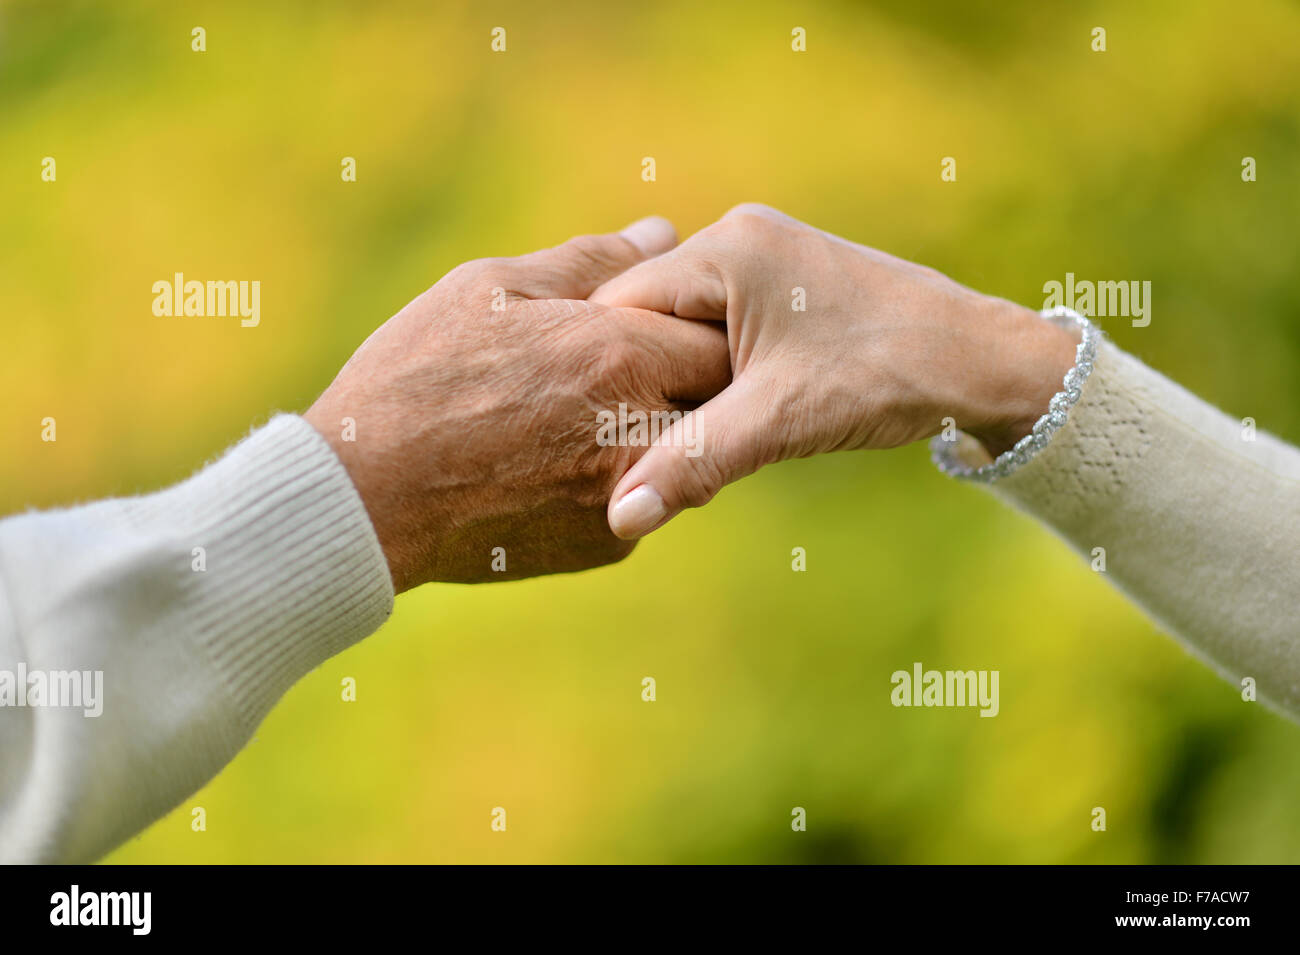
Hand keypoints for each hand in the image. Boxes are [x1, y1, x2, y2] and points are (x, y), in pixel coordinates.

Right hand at [304, 218, 729, 590]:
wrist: (367, 496)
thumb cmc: (416, 376)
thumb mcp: (490, 289)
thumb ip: (590, 260)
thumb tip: (661, 230)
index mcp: (619, 353)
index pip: (718, 332)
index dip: (700, 321)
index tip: (671, 318)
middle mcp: (640, 428)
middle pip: (717, 395)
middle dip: (693, 374)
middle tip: (634, 362)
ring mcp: (629, 492)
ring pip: (685, 448)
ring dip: (659, 424)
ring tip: (588, 408)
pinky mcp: (610, 543)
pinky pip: (644, 495)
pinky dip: (619, 473)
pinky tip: (560, 460)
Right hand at [589, 204, 1077, 538]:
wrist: (981, 362)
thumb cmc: (886, 376)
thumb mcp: (778, 422)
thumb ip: (691, 462)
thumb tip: (619, 520)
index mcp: (724, 247)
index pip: (618, 305)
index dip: (602, 368)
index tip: (589, 424)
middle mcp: (738, 235)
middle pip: (647, 311)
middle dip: (642, 375)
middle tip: (629, 436)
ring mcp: (765, 253)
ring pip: (683, 320)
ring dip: (677, 374)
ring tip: (675, 425)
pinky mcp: (787, 279)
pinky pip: (718, 320)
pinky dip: (710, 365)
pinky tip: (718, 405)